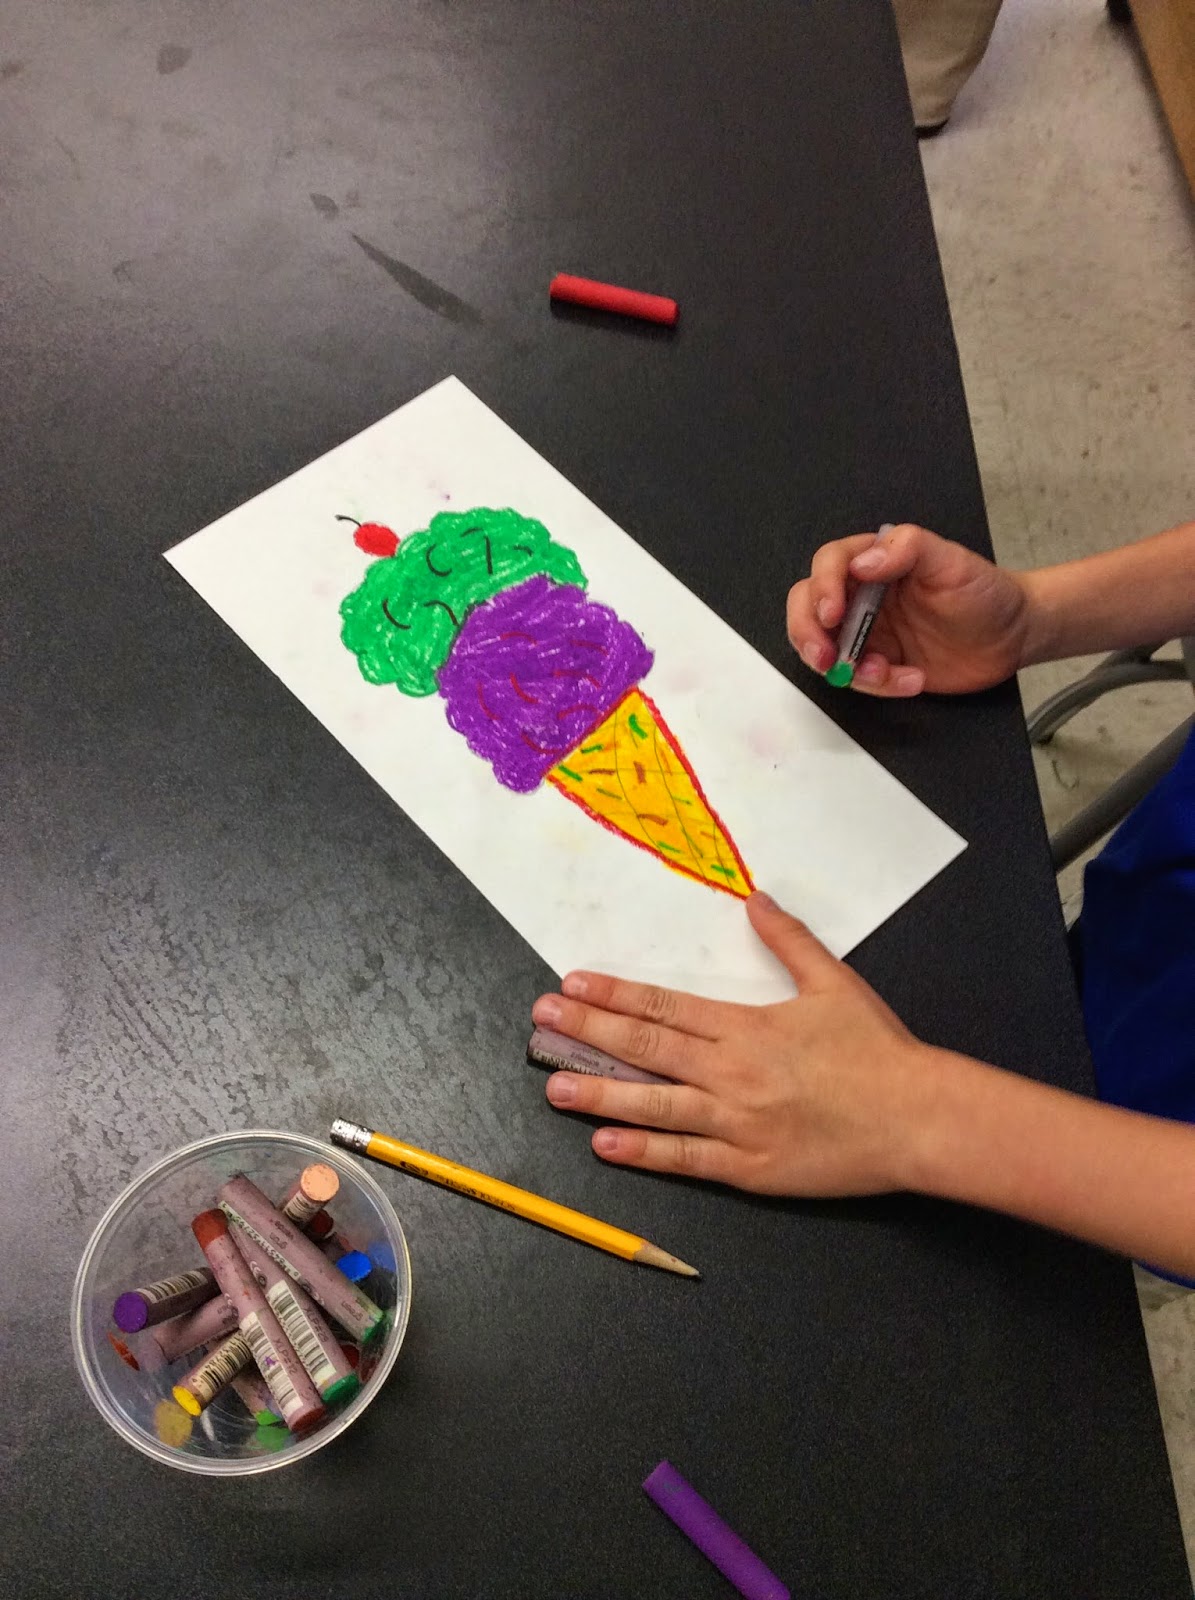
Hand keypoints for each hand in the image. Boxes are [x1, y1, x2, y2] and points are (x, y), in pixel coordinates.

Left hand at [531, 892, 951, 1195]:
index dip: (613, 995)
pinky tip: (605, 1145)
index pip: (663, 1008)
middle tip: (543, 1021)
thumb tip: (756, 898)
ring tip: (555, 1086)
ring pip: (654, 1106)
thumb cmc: (878, 1051)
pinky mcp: (749, 1169)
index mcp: (746, 1027)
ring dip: (600, 1094)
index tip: (573, 984)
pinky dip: (644, 1153)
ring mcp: (736, 1125)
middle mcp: (731, 1074)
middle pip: (646, 1050)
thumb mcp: (834, 982)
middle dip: (589, 1032)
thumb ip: (789, 940)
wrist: (916, 1119)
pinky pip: (686, 1160)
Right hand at [786, 523, 1032, 695]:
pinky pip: (858, 678)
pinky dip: (878, 685)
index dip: (822, 587)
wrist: (1013, 637)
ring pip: (823, 647)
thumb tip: (863, 563)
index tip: (832, 612)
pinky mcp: (879, 664)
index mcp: (876, 561)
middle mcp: (863, 595)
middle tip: (824, 656)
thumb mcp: (952, 561)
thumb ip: (908, 549)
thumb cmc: (985, 592)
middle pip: (808, 606)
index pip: (830, 564)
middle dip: (807, 632)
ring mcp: (867, 632)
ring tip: (881, 673)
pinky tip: (911, 679)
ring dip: (841, 666)